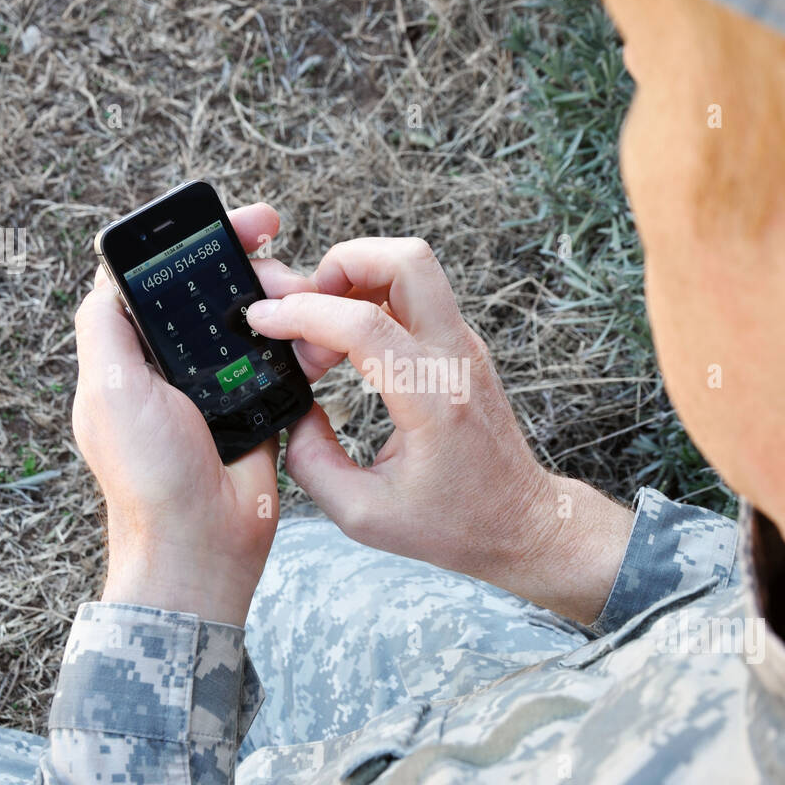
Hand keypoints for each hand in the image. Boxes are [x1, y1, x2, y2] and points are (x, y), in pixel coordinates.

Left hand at [73, 203, 311, 626]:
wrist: (204, 543)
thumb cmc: (150, 475)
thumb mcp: (109, 389)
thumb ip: (105, 323)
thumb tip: (112, 268)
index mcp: (135, 353)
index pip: (165, 275)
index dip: (204, 241)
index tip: (248, 223)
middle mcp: (177, 362)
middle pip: (219, 289)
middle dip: (257, 268)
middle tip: (285, 269)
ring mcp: (222, 382)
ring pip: (259, 317)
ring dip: (288, 302)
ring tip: (310, 304)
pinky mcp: (262, 404)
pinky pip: (287, 356)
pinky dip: (307, 340)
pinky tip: (322, 336)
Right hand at [247, 237, 632, 622]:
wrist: (519, 522)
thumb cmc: (452, 524)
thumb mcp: (363, 514)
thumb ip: (312, 462)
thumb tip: (293, 411)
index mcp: (433, 400)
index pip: (364, 324)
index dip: (304, 313)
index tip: (264, 320)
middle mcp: (455, 359)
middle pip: (406, 260)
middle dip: (342, 263)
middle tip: (308, 307)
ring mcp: (464, 346)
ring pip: (413, 268)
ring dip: (357, 279)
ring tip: (324, 335)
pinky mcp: (462, 347)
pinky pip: (416, 296)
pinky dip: (372, 301)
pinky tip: (347, 347)